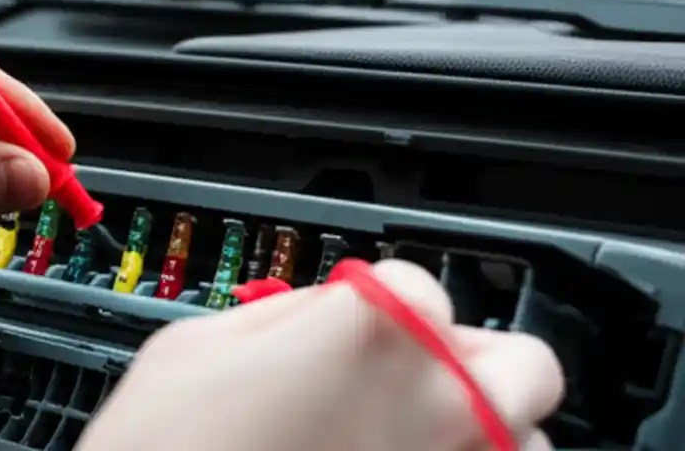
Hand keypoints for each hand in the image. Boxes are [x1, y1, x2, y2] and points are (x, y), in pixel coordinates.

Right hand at [78, 260, 563, 450]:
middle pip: (521, 364)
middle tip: (410, 375)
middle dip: (468, 359)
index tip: (349, 325)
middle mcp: (438, 405)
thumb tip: (327, 313)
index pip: (419, 284)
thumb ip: (286, 314)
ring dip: (481, 432)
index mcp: (372, 332)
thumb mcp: (194, 344)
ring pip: (525, 444)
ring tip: (406, 439)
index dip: (375, 303)